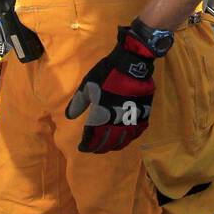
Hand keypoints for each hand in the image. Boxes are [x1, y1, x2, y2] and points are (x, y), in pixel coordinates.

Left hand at [65, 26, 157, 152]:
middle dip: (100, 147)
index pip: (93, 136)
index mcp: (101, 115)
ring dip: (115, 145)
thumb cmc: (107, 73)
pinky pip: (138, 131)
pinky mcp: (144, 114)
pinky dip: (131, 137)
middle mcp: (116, 121)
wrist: (132, 64)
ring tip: (109, 147)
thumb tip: (69, 116)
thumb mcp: (88, 85)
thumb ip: (78, 103)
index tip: (82, 148)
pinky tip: (127, 138)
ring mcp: (132, 119)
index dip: (87, 144)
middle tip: (94, 149)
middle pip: (108, 141)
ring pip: (124, 139)